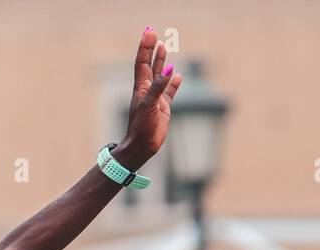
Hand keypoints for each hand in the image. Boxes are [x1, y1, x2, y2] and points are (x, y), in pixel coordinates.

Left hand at [115, 27, 182, 169]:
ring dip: (162, 62)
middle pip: (149, 65)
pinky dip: (174, 83)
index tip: (149, 33)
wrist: (141, 147)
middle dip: (152, 50)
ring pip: (160, 76)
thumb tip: (168, 71)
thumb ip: (158, 88)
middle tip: (154, 34)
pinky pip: (169, 92)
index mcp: (141, 88)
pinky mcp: (163, 108)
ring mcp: (155, 99)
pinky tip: (178, 76)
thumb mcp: (149, 106)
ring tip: (164, 48)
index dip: (146, 48)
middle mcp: (147, 91)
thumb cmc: (141, 128)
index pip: (142, 63)